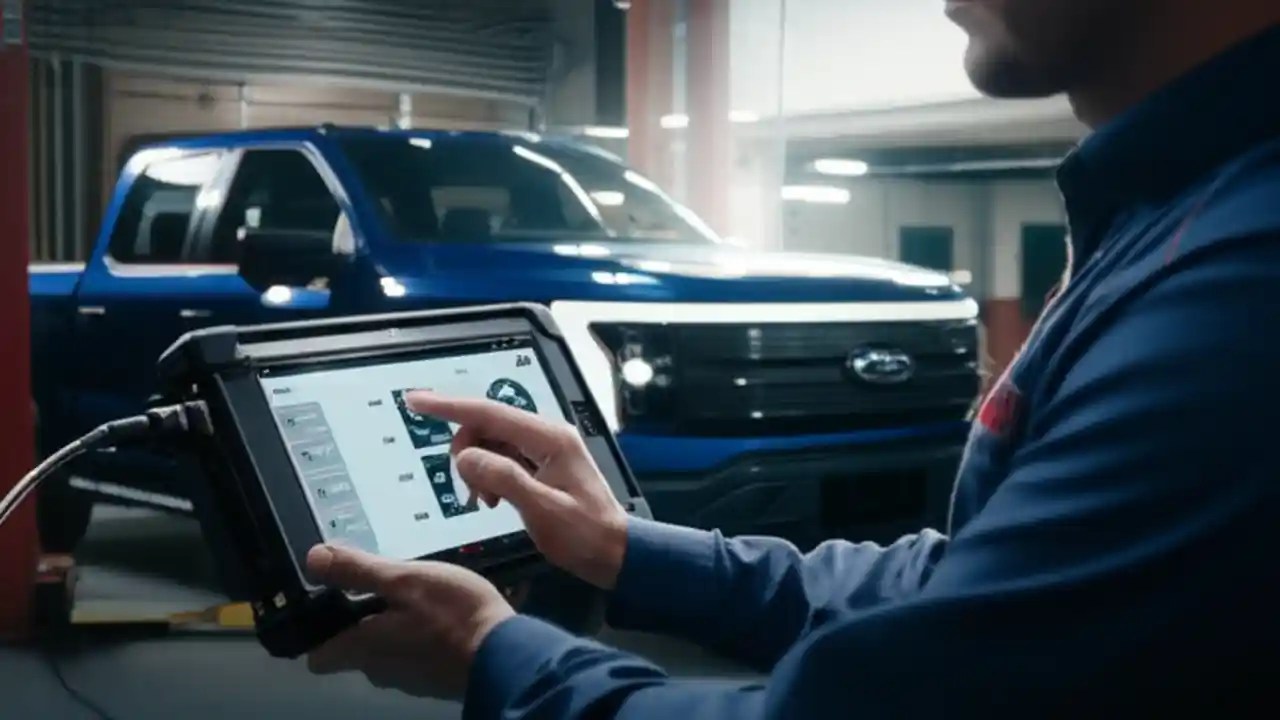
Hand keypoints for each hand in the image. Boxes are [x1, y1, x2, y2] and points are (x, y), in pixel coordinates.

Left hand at [304, 544, 513, 698]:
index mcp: (363, 649)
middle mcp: (379, 672)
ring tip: (418, 596)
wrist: (507, 655)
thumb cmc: (452, 614)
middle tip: (385, 588)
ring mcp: (409, 680)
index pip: (318, 657)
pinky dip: (420, 638)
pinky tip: (442, 616)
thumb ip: (359, 570)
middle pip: (355, 650)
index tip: (331, 604)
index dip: (319, 631)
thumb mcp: (406, 579)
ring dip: (395, 627)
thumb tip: (312, 558)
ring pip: (387, 652)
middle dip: (363, 621)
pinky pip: (415, 657)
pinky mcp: (435, 680)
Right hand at [407, 391, 628, 589]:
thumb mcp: (542, 510)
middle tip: (471, 492)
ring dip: (478, 469)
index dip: (449, 406)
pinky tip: (494, 501)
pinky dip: (489, 476)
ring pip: (491, 443)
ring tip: (487, 502)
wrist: (614, 553)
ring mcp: (544, 449)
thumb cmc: (583, 535)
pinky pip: (502, 458)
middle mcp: (546, 435)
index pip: (489, 413)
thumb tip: (465, 457)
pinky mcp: (541, 464)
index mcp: (549, 438)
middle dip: (466, 452)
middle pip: (487, 426)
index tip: (415, 401)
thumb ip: (504, 479)